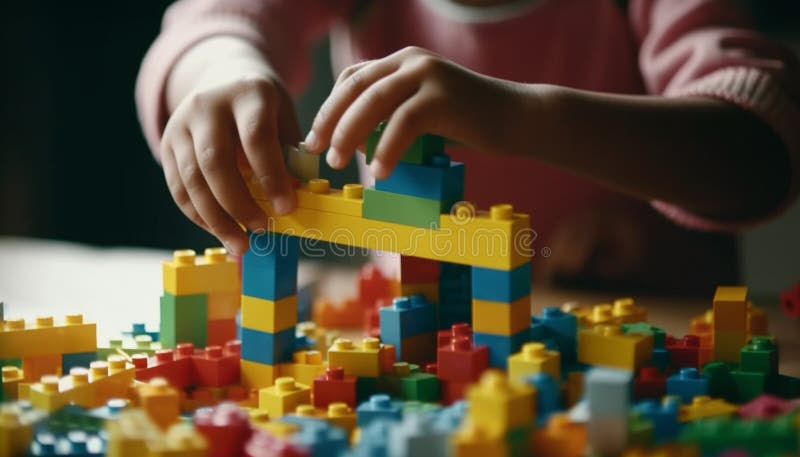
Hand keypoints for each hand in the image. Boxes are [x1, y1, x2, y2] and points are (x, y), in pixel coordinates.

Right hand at [161, 69, 299, 254]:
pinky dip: (199, 215)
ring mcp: (181, 124)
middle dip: (238, 203)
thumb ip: (289, 156)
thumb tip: (294, 199)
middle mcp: (207, 105)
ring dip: (216, 218)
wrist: (222, 80)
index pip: (256, 138)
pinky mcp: (166, 143)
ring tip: (240, 243)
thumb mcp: (284, 120)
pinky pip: (178, 187)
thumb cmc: (263, 110)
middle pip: (215, 160)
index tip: (286, 208)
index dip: (271, 176)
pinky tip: (219, 231)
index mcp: (247, 93)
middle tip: (261, 230)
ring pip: (191, 178)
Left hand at [302, 46, 527, 177]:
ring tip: (339, 161)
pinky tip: (380, 172)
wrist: (519, 117)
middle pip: (355, 87)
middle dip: (329, 119)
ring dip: (349, 134)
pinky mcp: (443, 96)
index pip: (352, 77)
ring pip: (373, 102)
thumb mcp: (425, 110)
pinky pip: (402, 123)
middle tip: (316, 149)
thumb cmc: (470, 122)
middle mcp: (411, 61)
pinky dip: (386, 150)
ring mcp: (428, 75)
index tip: (317, 136)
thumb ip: (393, 115)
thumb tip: (356, 143)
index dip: (329, 105)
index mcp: (403, 62)